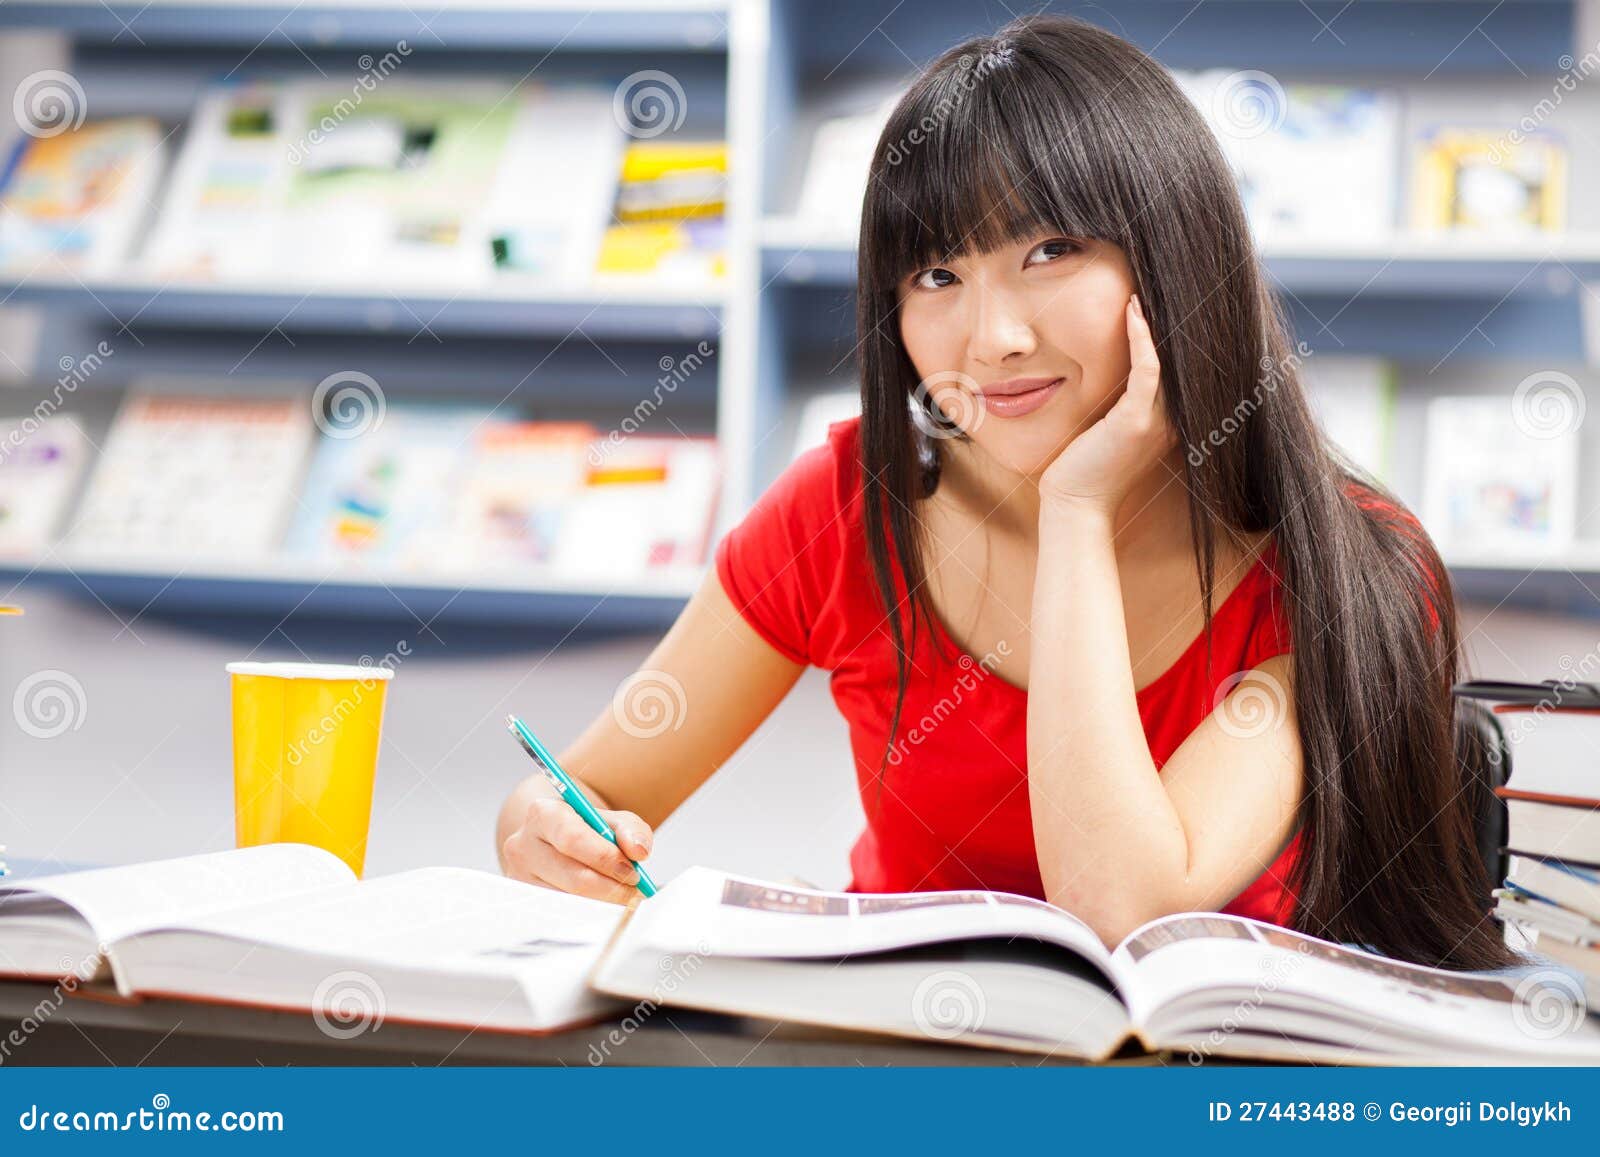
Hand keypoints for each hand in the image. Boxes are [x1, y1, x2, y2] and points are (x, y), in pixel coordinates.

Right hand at [501, 798, 654, 903]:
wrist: (555, 838)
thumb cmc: (585, 828)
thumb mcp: (611, 819)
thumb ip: (631, 830)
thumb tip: (638, 852)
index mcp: (543, 813)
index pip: (573, 839)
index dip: (606, 859)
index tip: (633, 871)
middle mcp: (523, 844)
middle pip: (573, 876)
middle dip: (611, 887)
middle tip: (635, 890)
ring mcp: (519, 875)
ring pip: (570, 900)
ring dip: (603, 902)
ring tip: (622, 895)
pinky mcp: (524, 899)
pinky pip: (563, 912)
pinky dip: (589, 909)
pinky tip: (602, 902)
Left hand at [1038, 295, 1177, 516]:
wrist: (1076, 504)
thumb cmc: (1085, 467)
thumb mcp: (1111, 429)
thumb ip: (1123, 401)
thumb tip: (1112, 370)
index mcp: (1169, 420)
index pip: (1177, 367)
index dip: (1170, 333)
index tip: (1158, 299)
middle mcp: (1172, 419)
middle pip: (1179, 360)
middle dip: (1170, 322)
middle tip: (1154, 284)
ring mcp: (1158, 421)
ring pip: (1167, 359)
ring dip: (1155, 322)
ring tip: (1143, 290)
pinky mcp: (1136, 422)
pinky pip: (1147, 369)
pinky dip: (1142, 338)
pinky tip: (1134, 312)